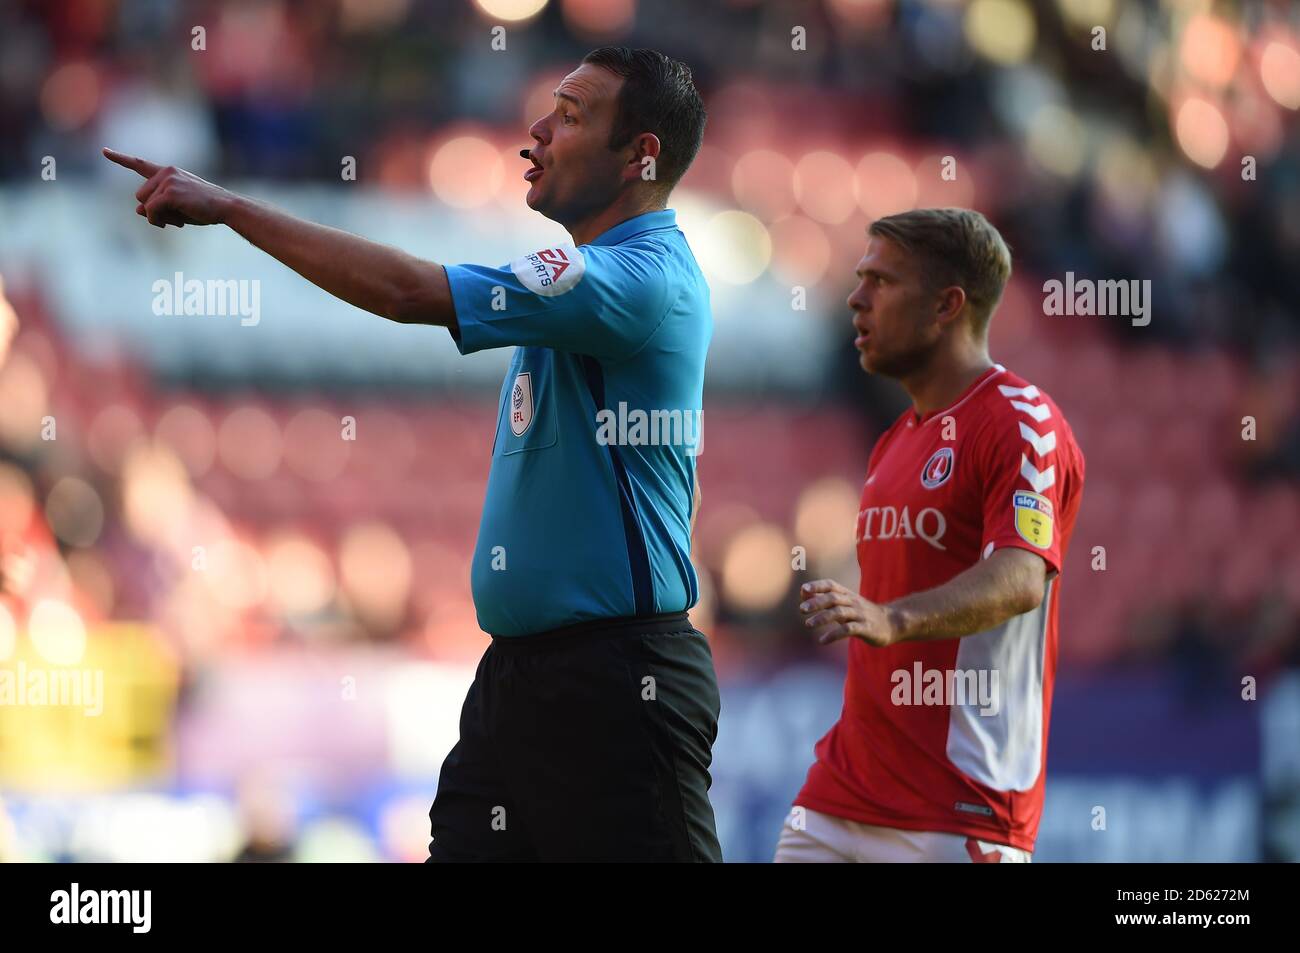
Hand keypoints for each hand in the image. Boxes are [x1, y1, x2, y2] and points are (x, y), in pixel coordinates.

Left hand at [102, 148, 234, 227]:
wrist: (225, 207)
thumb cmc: (205, 208)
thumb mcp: (177, 207)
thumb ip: (156, 206)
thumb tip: (138, 210)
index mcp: (168, 172)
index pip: (139, 164)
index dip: (120, 158)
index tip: (104, 151)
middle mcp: (165, 172)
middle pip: (140, 195)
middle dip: (152, 210)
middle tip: (173, 220)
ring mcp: (167, 181)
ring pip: (144, 203)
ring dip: (156, 217)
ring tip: (178, 220)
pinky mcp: (169, 192)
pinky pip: (151, 210)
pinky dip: (158, 220)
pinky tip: (175, 224)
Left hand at [799, 579, 899, 646]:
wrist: (891, 623)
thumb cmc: (861, 613)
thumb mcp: (845, 604)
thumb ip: (825, 599)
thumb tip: (803, 593)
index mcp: (847, 594)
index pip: (831, 585)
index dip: (818, 586)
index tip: (804, 589)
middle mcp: (853, 602)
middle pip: (833, 598)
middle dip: (817, 602)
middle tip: (802, 610)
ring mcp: (860, 614)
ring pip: (839, 613)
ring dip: (822, 617)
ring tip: (808, 624)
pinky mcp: (866, 628)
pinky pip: (849, 630)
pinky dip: (834, 634)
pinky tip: (823, 641)